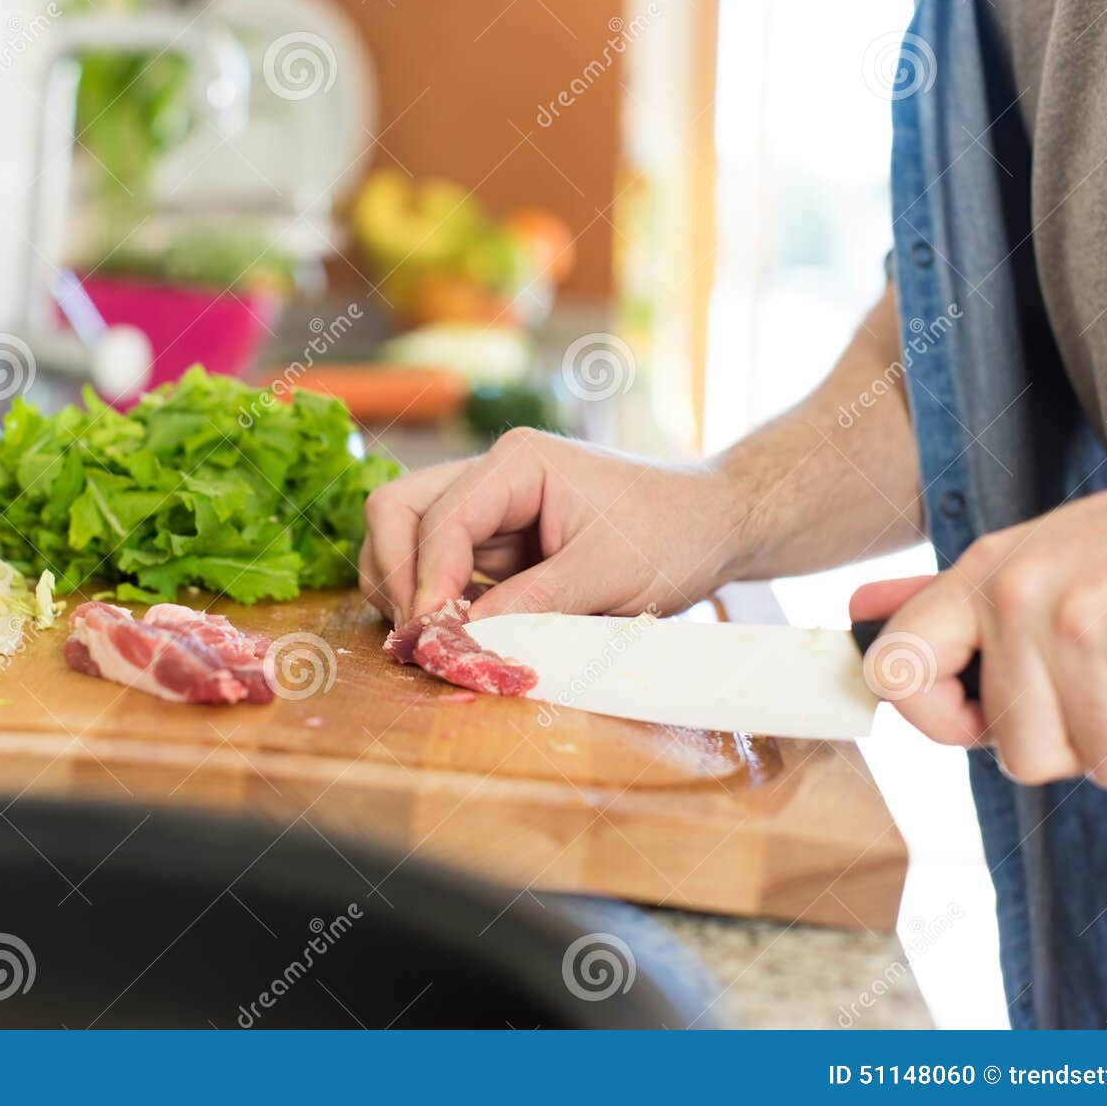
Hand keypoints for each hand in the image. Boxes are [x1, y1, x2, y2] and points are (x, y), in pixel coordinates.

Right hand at [359, 428, 730, 624]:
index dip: (426, 581)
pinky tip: (459, 639)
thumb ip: (535, 603)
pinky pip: (440, 570)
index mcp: (517, 463)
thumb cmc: (673, 535)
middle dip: (395, 576)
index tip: (436, 638)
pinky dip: (436, 605)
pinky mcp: (496, 545)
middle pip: (397, 512)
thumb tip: (466, 637)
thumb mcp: (609, 574)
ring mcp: (490, 510)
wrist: (711, 527)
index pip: (438, 518)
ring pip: (407, 539)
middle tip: (418, 638)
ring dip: (407, 591)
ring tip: (434, 642)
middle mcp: (491, 477)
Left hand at [853, 423, 1106, 787]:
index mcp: (984, 579)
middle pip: (1023, 756)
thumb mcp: (1037, 556)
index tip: (979, 722)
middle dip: (1082, 742)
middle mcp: (1024, 602)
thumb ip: (958, 605)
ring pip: (1106, 765)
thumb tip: (857, 615)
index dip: (931, 719)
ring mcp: (1088, 630)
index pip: (894, 670)